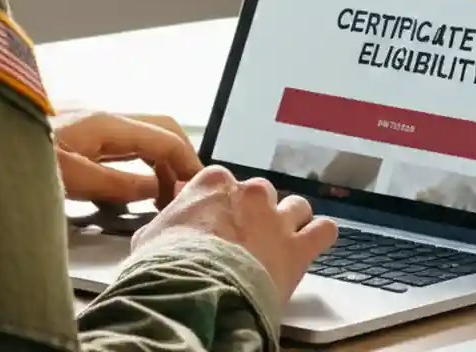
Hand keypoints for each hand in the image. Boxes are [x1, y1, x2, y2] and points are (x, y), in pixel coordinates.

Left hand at [53, 111, 201, 203]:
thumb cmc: (17, 163)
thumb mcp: (70, 180)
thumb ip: (117, 185)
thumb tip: (158, 189)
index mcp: (106, 123)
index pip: (167, 138)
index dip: (189, 165)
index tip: (200, 191)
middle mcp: (104, 116)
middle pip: (162, 128)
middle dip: (183, 159)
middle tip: (188, 192)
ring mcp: (90, 121)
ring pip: (144, 135)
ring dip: (163, 161)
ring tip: (165, 196)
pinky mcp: (78, 132)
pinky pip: (124, 142)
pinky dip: (142, 161)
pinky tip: (138, 183)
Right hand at [132, 165, 337, 300]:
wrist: (195, 292)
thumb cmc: (167, 265)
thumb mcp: (151, 235)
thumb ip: (169, 219)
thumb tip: (170, 215)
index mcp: (214, 183)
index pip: (223, 182)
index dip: (221, 205)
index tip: (217, 222)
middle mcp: (249, 193)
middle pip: (261, 193)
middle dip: (256, 213)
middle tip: (245, 239)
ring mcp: (277, 218)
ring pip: (297, 206)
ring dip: (290, 222)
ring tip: (279, 244)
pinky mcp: (298, 247)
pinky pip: (324, 230)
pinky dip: (319, 237)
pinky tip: (310, 246)